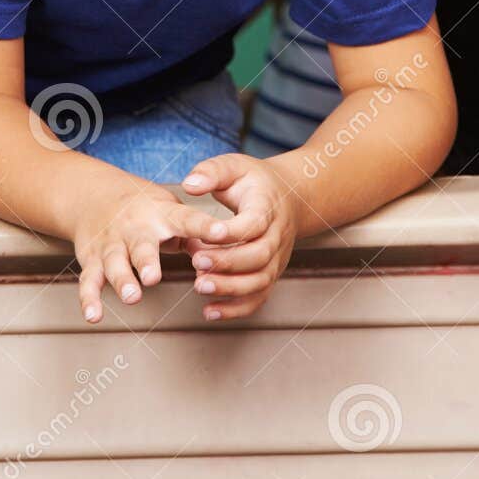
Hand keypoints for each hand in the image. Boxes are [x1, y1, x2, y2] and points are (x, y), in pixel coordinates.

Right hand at [71, 176, 229, 324]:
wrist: (92, 194)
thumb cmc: (144, 207)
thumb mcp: (172, 210)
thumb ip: (196, 233)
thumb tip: (226, 254)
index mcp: (161, 215)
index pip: (187, 220)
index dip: (205, 226)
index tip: (222, 232)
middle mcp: (134, 229)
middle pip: (141, 246)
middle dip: (146, 261)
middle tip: (153, 276)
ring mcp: (111, 245)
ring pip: (115, 264)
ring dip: (123, 281)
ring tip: (133, 296)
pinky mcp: (92, 260)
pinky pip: (90, 281)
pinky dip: (89, 299)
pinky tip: (94, 315)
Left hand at [180, 152, 299, 319]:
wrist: (289, 196)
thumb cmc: (253, 181)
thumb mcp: (234, 166)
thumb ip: (211, 172)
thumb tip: (189, 185)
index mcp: (268, 207)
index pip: (255, 222)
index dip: (233, 231)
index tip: (206, 233)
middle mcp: (277, 236)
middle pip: (259, 256)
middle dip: (227, 262)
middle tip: (196, 262)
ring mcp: (276, 258)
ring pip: (260, 281)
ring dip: (230, 288)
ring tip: (199, 286)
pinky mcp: (270, 274)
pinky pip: (258, 298)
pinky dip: (236, 310)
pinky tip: (209, 311)